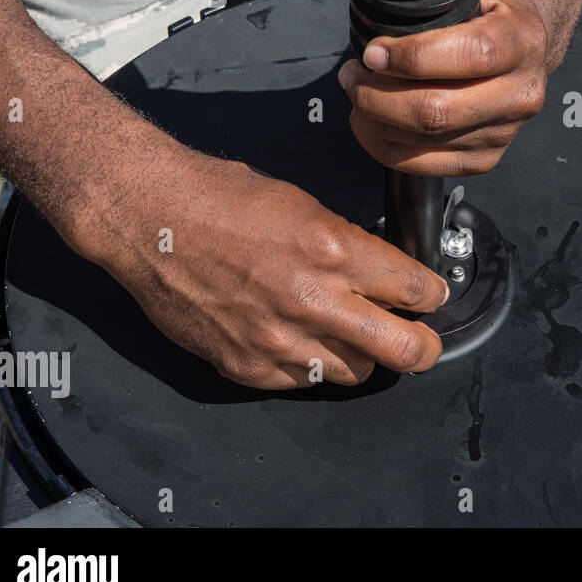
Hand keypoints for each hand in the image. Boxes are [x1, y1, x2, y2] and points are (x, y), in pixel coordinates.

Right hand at [85, 149, 448, 388]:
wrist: (149, 218)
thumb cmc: (221, 198)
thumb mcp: (306, 205)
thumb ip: (350, 247)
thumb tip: (384, 275)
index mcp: (335, 251)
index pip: (418, 291)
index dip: (432, 295)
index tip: (431, 296)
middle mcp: (313, 301)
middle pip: (407, 350)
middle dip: (424, 345)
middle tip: (421, 338)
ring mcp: (279, 341)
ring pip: (356, 372)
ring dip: (362, 354)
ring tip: (349, 333)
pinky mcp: (246, 366)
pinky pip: (303, 382)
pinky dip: (310, 365)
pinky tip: (300, 338)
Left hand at [335, 0, 550, 176]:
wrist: (526, 37)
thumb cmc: (489, 3)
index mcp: (522, 39)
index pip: (470, 55)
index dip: (411, 58)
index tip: (372, 51)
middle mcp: (523, 91)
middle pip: (438, 111)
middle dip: (377, 96)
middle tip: (350, 76)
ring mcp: (507, 130)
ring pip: (426, 142)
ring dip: (375, 122)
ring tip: (356, 95)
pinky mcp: (489, 157)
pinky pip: (427, 167)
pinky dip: (387, 148)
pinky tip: (372, 123)